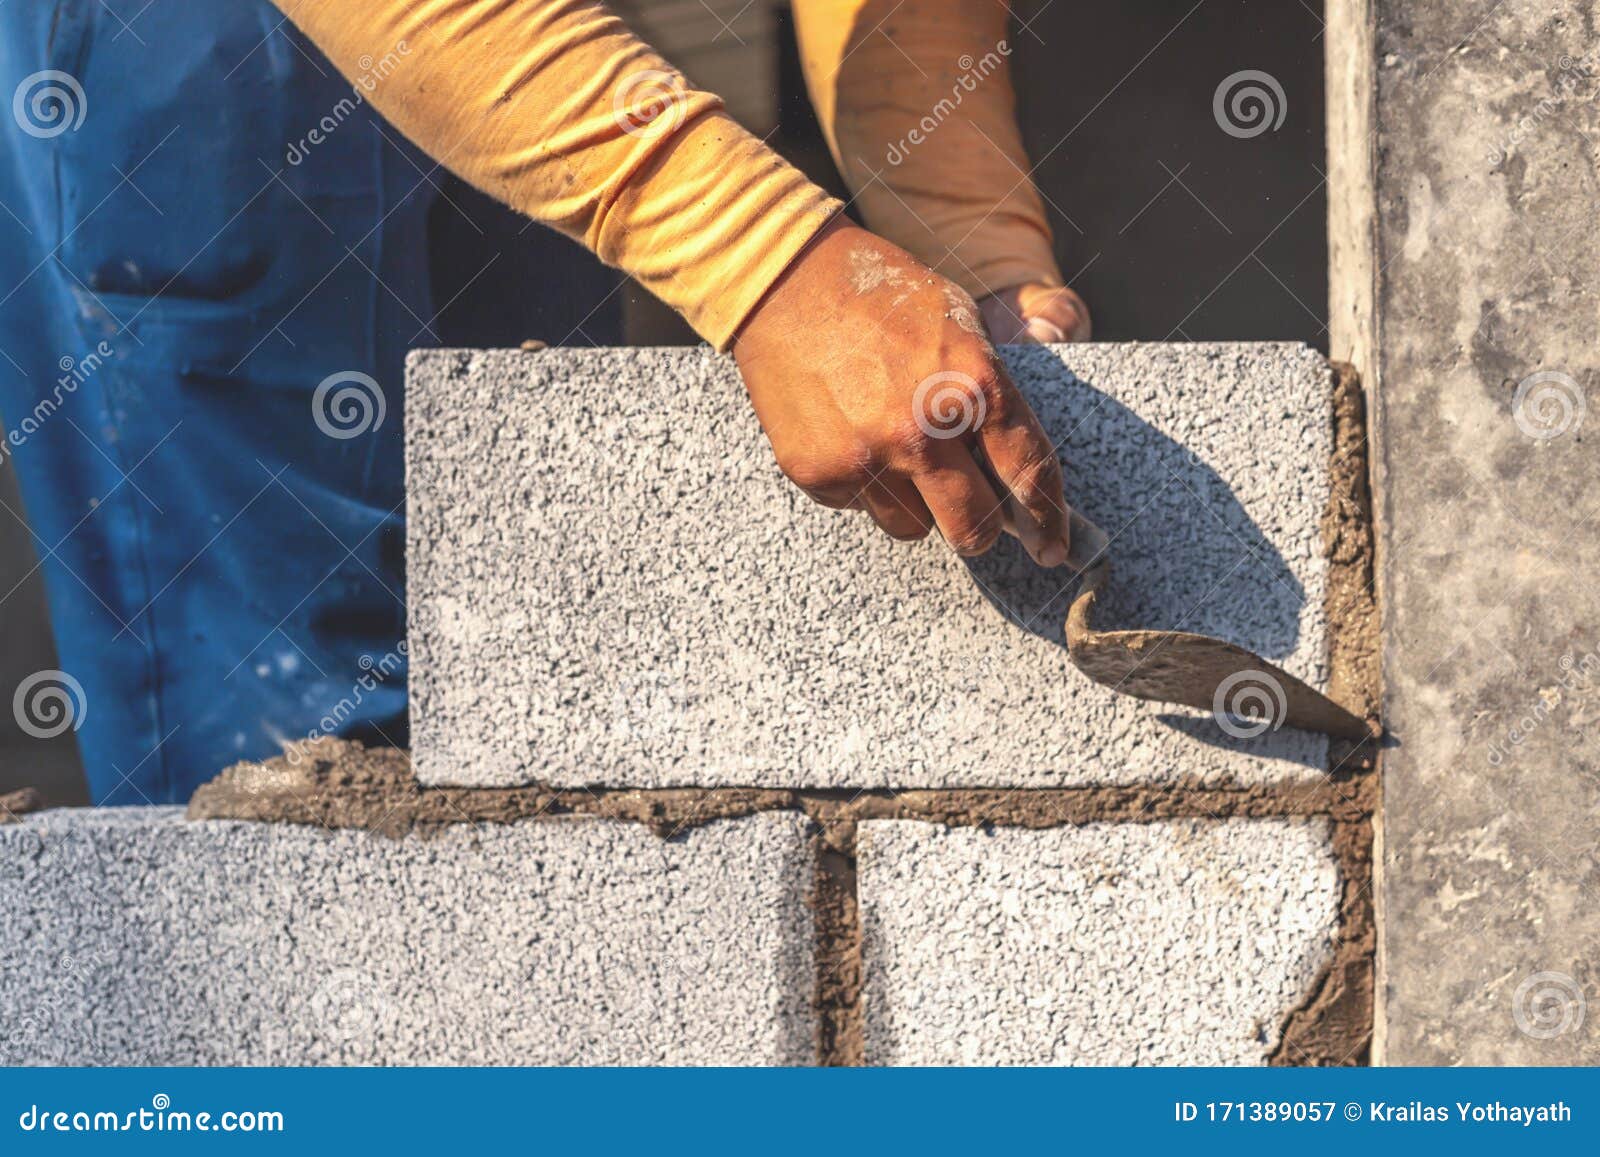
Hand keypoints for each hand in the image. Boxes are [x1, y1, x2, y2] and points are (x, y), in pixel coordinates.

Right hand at [732, 219, 1072, 566]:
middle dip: (978, 529)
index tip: (1052, 550)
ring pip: (913, 525)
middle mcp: (921, 429)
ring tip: (889, 445)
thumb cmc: (882, 297)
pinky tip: (849, 433)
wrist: (785, 281)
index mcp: (972, 383)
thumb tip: (1010, 473)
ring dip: (913, 501)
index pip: (1028, 473)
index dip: (1047, 520)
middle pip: (972, 528)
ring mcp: (865, 456)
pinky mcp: (818, 472)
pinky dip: (863, 482)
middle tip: (972, 518)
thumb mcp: (959, 325)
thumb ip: (989, 397)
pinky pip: (859, 506)